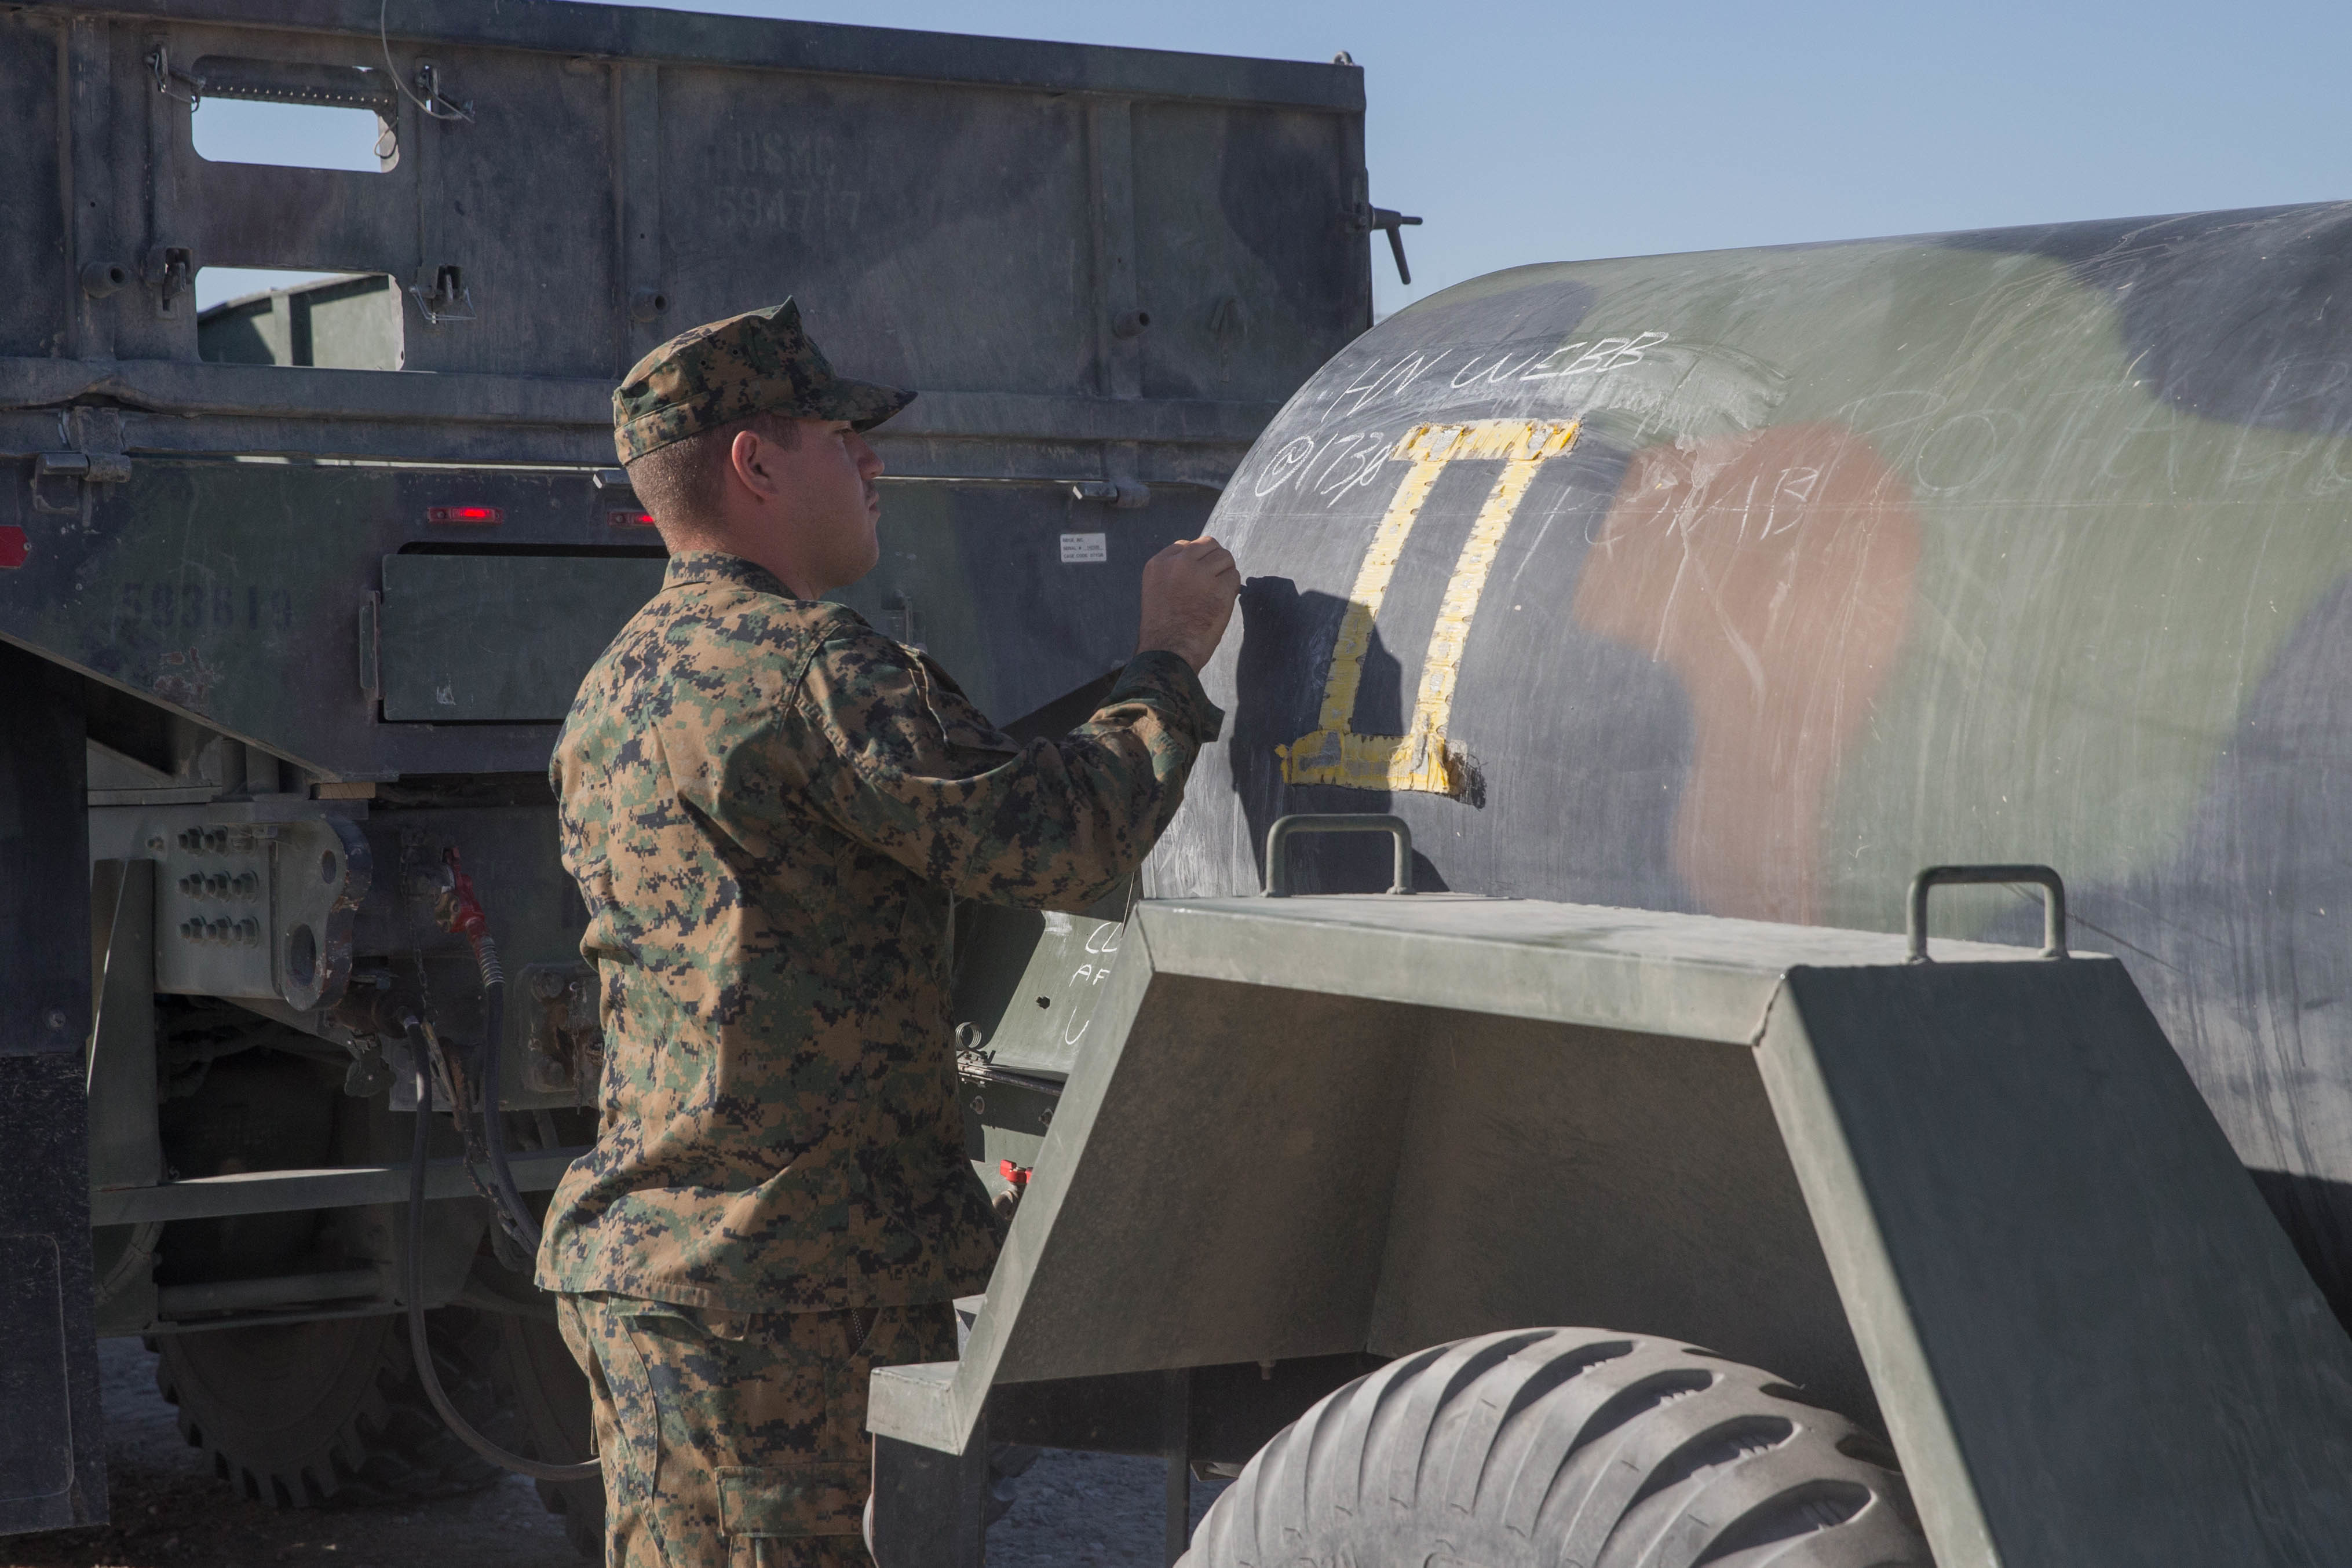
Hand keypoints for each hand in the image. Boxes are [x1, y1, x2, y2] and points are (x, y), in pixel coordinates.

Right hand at [1136, 536, 1239, 671]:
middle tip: (1214, 580)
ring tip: (1217, 593)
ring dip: (1225, 573)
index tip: (1197, 576)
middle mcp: (1179, 563)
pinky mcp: (1220, 588)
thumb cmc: (1162, 630)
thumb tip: (1200, 564)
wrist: (1167, 653)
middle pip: (1208, 544)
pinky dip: (1232, 588)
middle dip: (1214, 560)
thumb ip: (1173, 574)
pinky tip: (1222, 602)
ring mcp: (1200, 574)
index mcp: (1159, 564)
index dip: (1196, 560)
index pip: (1185, 545)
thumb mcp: (1156, 592)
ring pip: (1225, 557)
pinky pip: (1234, 577)